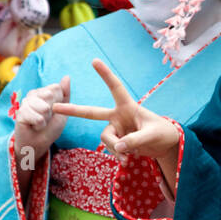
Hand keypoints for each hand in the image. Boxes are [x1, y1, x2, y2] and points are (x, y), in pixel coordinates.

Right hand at [13, 76, 71, 163]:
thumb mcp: (63, 109)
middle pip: (49, 95)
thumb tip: (67, 76)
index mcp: (43, 92)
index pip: (56, 88)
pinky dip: (39, 124)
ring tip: (40, 122)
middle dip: (52, 110)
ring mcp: (25, 103)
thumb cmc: (51, 126)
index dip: (59, 102)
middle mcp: (33, 95)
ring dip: (46, 119)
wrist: (38, 143)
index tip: (55, 110)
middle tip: (47, 117)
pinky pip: (37, 117)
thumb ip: (64, 93)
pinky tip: (34, 126)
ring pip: (44, 107)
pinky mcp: (20, 113)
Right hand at [52, 59, 180, 162]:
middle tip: (55, 107)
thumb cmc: (162, 133)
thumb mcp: (152, 135)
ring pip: (106, 139)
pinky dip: (119, 155)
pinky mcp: (117, 141)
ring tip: (130, 154)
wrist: (165, 146)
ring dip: (116, 148)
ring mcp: (116, 129)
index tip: (94, 60)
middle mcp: (118, 116)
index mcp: (128, 106)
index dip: (105, 75)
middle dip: (73, 110)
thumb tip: (119, 147)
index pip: (116, 88)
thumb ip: (135, 140)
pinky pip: (111, 149)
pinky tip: (128, 159)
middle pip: (92, 112)